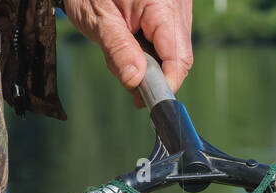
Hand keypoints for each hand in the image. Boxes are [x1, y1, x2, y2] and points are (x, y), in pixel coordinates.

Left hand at [62, 0, 192, 103]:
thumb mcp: (98, 18)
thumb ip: (118, 50)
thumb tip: (135, 82)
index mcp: (162, 4)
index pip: (178, 57)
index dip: (166, 83)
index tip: (146, 99)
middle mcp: (177, 5)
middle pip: (178, 56)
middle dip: (152, 73)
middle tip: (126, 77)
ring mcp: (178, 7)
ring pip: (173, 51)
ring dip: (148, 61)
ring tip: (120, 48)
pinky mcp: (173, 11)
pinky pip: (168, 40)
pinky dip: (148, 48)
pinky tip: (130, 40)